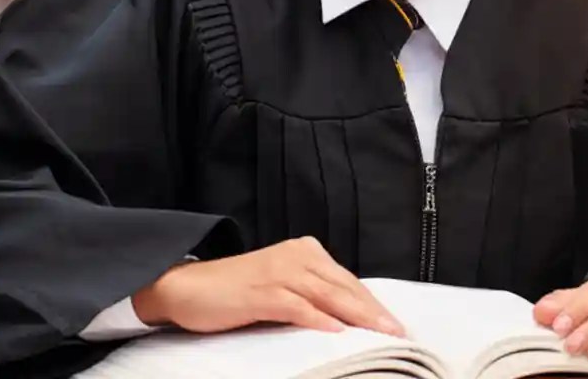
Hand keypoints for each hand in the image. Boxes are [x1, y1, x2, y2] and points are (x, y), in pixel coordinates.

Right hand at [131, 236, 404, 336]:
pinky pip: (297, 306)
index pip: (348, 281)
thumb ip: (312, 296)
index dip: (373, 304)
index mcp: (306, 253)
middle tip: (399, 332)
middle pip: (344, 287)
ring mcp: (280, 272)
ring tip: (379, 333)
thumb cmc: (237, 293)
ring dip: (357, 316)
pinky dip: (318, 319)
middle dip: (374, 312)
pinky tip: (336, 331)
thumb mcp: (282, 288)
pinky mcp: (262, 291)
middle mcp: (298, 257)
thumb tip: (347, 320)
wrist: (187, 287)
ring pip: (328, 295)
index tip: (396, 324)